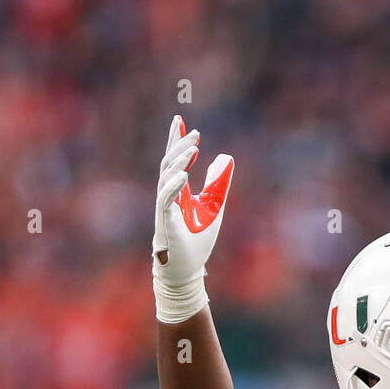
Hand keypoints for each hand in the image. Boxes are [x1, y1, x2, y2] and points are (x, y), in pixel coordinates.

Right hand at [153, 115, 233, 322]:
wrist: (187, 269)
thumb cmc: (196, 241)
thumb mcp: (214, 206)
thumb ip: (218, 184)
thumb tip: (226, 158)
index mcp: (177, 190)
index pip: (174, 160)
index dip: (176, 140)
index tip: (180, 120)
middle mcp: (167, 195)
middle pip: (168, 163)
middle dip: (178, 145)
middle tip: (193, 130)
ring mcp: (164, 207)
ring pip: (166, 177)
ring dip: (179, 161)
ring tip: (193, 147)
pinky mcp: (165, 221)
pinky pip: (165, 198)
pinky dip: (174, 185)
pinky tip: (184, 174)